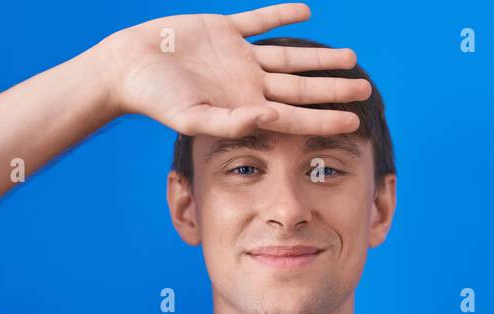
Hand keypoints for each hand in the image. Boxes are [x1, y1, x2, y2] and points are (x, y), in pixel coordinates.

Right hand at [102, 3, 371, 137]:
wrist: (128, 67)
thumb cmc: (156, 100)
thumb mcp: (192, 118)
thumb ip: (230, 122)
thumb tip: (267, 118)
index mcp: (244, 107)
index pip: (294, 115)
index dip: (324, 118)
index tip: (354, 120)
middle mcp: (247, 83)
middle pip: (301, 85)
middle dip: (333, 88)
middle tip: (366, 88)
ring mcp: (238, 56)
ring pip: (289, 55)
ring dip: (319, 55)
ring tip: (350, 57)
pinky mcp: (224, 29)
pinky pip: (259, 21)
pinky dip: (280, 14)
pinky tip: (305, 11)